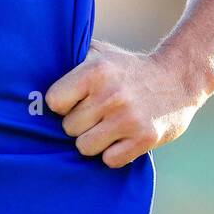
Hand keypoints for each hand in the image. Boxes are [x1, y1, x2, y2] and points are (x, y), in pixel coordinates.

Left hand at [44, 38, 202, 167]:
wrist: (177, 79)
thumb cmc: (128, 67)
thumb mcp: (100, 52)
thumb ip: (70, 57)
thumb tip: (36, 60)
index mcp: (96, 71)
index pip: (54, 101)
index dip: (61, 104)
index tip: (73, 101)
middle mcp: (111, 95)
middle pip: (69, 127)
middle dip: (78, 123)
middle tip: (95, 114)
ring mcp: (128, 119)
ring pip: (85, 147)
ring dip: (93, 140)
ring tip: (106, 126)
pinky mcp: (145, 139)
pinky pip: (110, 161)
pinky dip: (113, 153)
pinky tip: (121, 138)